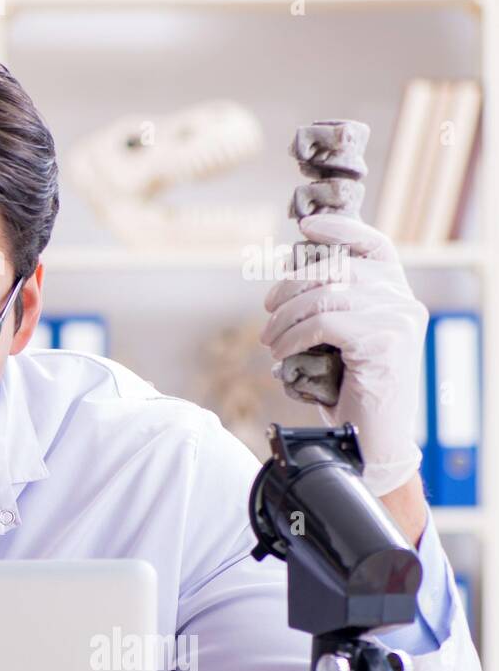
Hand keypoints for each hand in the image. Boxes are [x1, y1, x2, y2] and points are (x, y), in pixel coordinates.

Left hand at [259, 211, 428, 496]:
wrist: (370, 442)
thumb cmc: (351, 393)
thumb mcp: (341, 341)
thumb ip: (331, 308)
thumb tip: (288, 282)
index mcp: (397, 295)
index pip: (375, 245)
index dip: (340, 228)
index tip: (306, 227)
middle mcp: (403, 302)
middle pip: (336, 268)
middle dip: (291, 285)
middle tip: (267, 310)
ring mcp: (397, 320)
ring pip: (325, 295)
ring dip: (285, 317)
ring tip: (269, 339)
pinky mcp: (383, 342)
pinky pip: (323, 323)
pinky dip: (292, 336)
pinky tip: (281, 354)